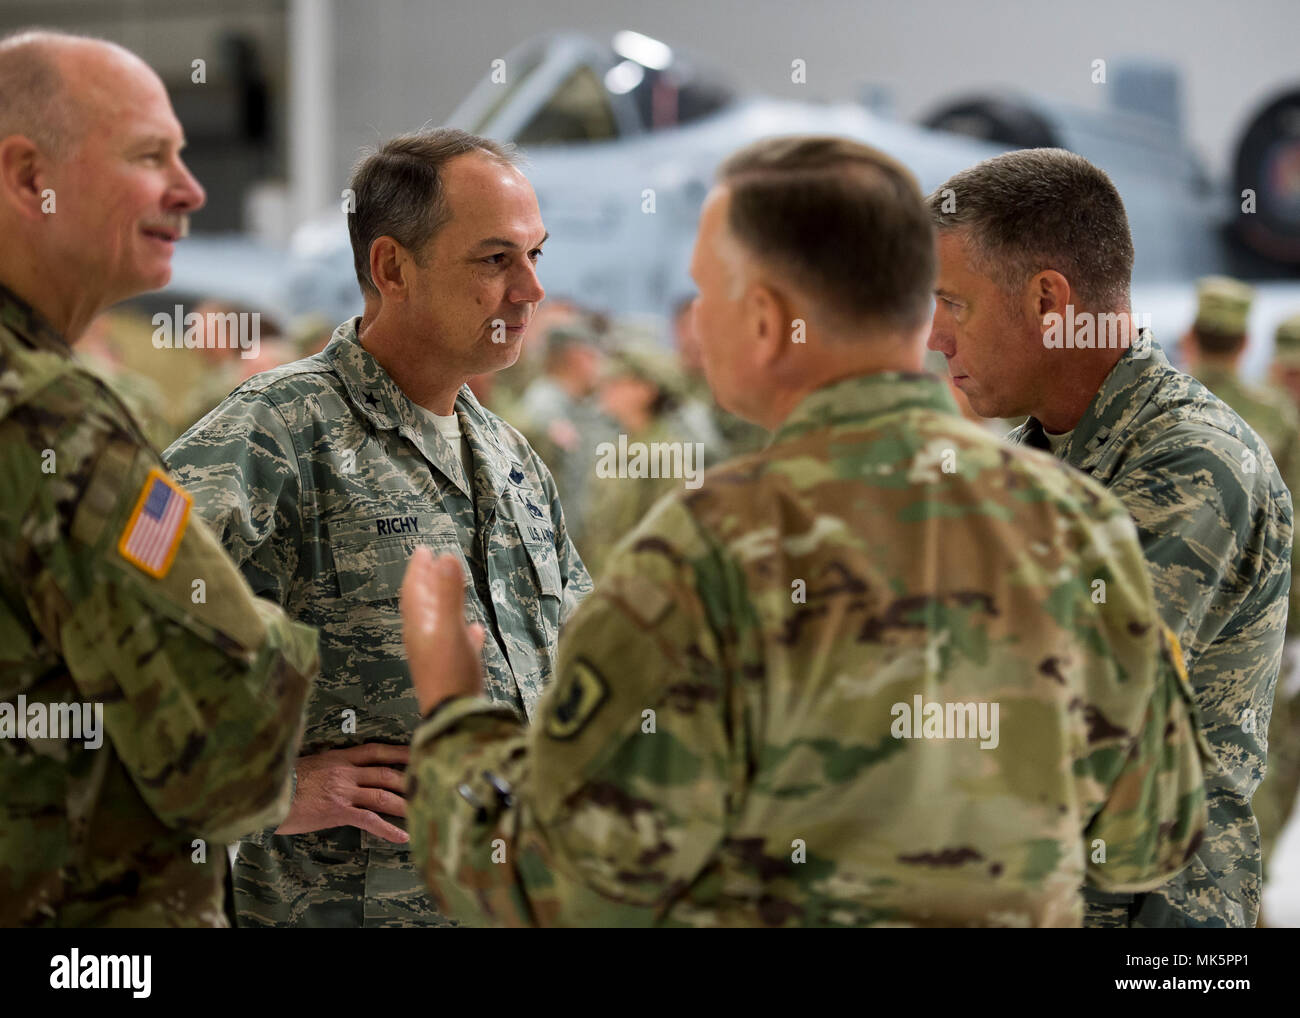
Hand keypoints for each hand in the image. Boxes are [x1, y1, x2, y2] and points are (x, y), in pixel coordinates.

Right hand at [275, 743, 410, 841]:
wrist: (265, 793)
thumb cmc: (282, 781)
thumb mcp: (308, 764)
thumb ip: (329, 765)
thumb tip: (341, 770)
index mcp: (338, 757)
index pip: (376, 751)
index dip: (399, 752)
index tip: (417, 751)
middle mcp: (345, 771)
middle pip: (386, 773)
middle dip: (410, 779)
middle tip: (430, 784)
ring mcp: (343, 791)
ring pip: (383, 795)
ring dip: (405, 804)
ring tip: (423, 810)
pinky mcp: (338, 811)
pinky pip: (369, 820)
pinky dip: (388, 829)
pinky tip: (402, 836)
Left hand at [401, 546, 484, 714]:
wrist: (456, 718)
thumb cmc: (450, 671)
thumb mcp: (450, 628)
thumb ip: (449, 594)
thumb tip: (446, 556)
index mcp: (419, 626)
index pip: (414, 591)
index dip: (418, 570)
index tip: (422, 551)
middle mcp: (424, 639)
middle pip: (423, 605)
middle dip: (427, 583)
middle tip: (432, 563)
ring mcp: (437, 656)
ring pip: (438, 623)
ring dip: (444, 603)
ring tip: (452, 589)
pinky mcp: (453, 670)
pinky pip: (457, 643)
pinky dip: (463, 631)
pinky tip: (475, 629)